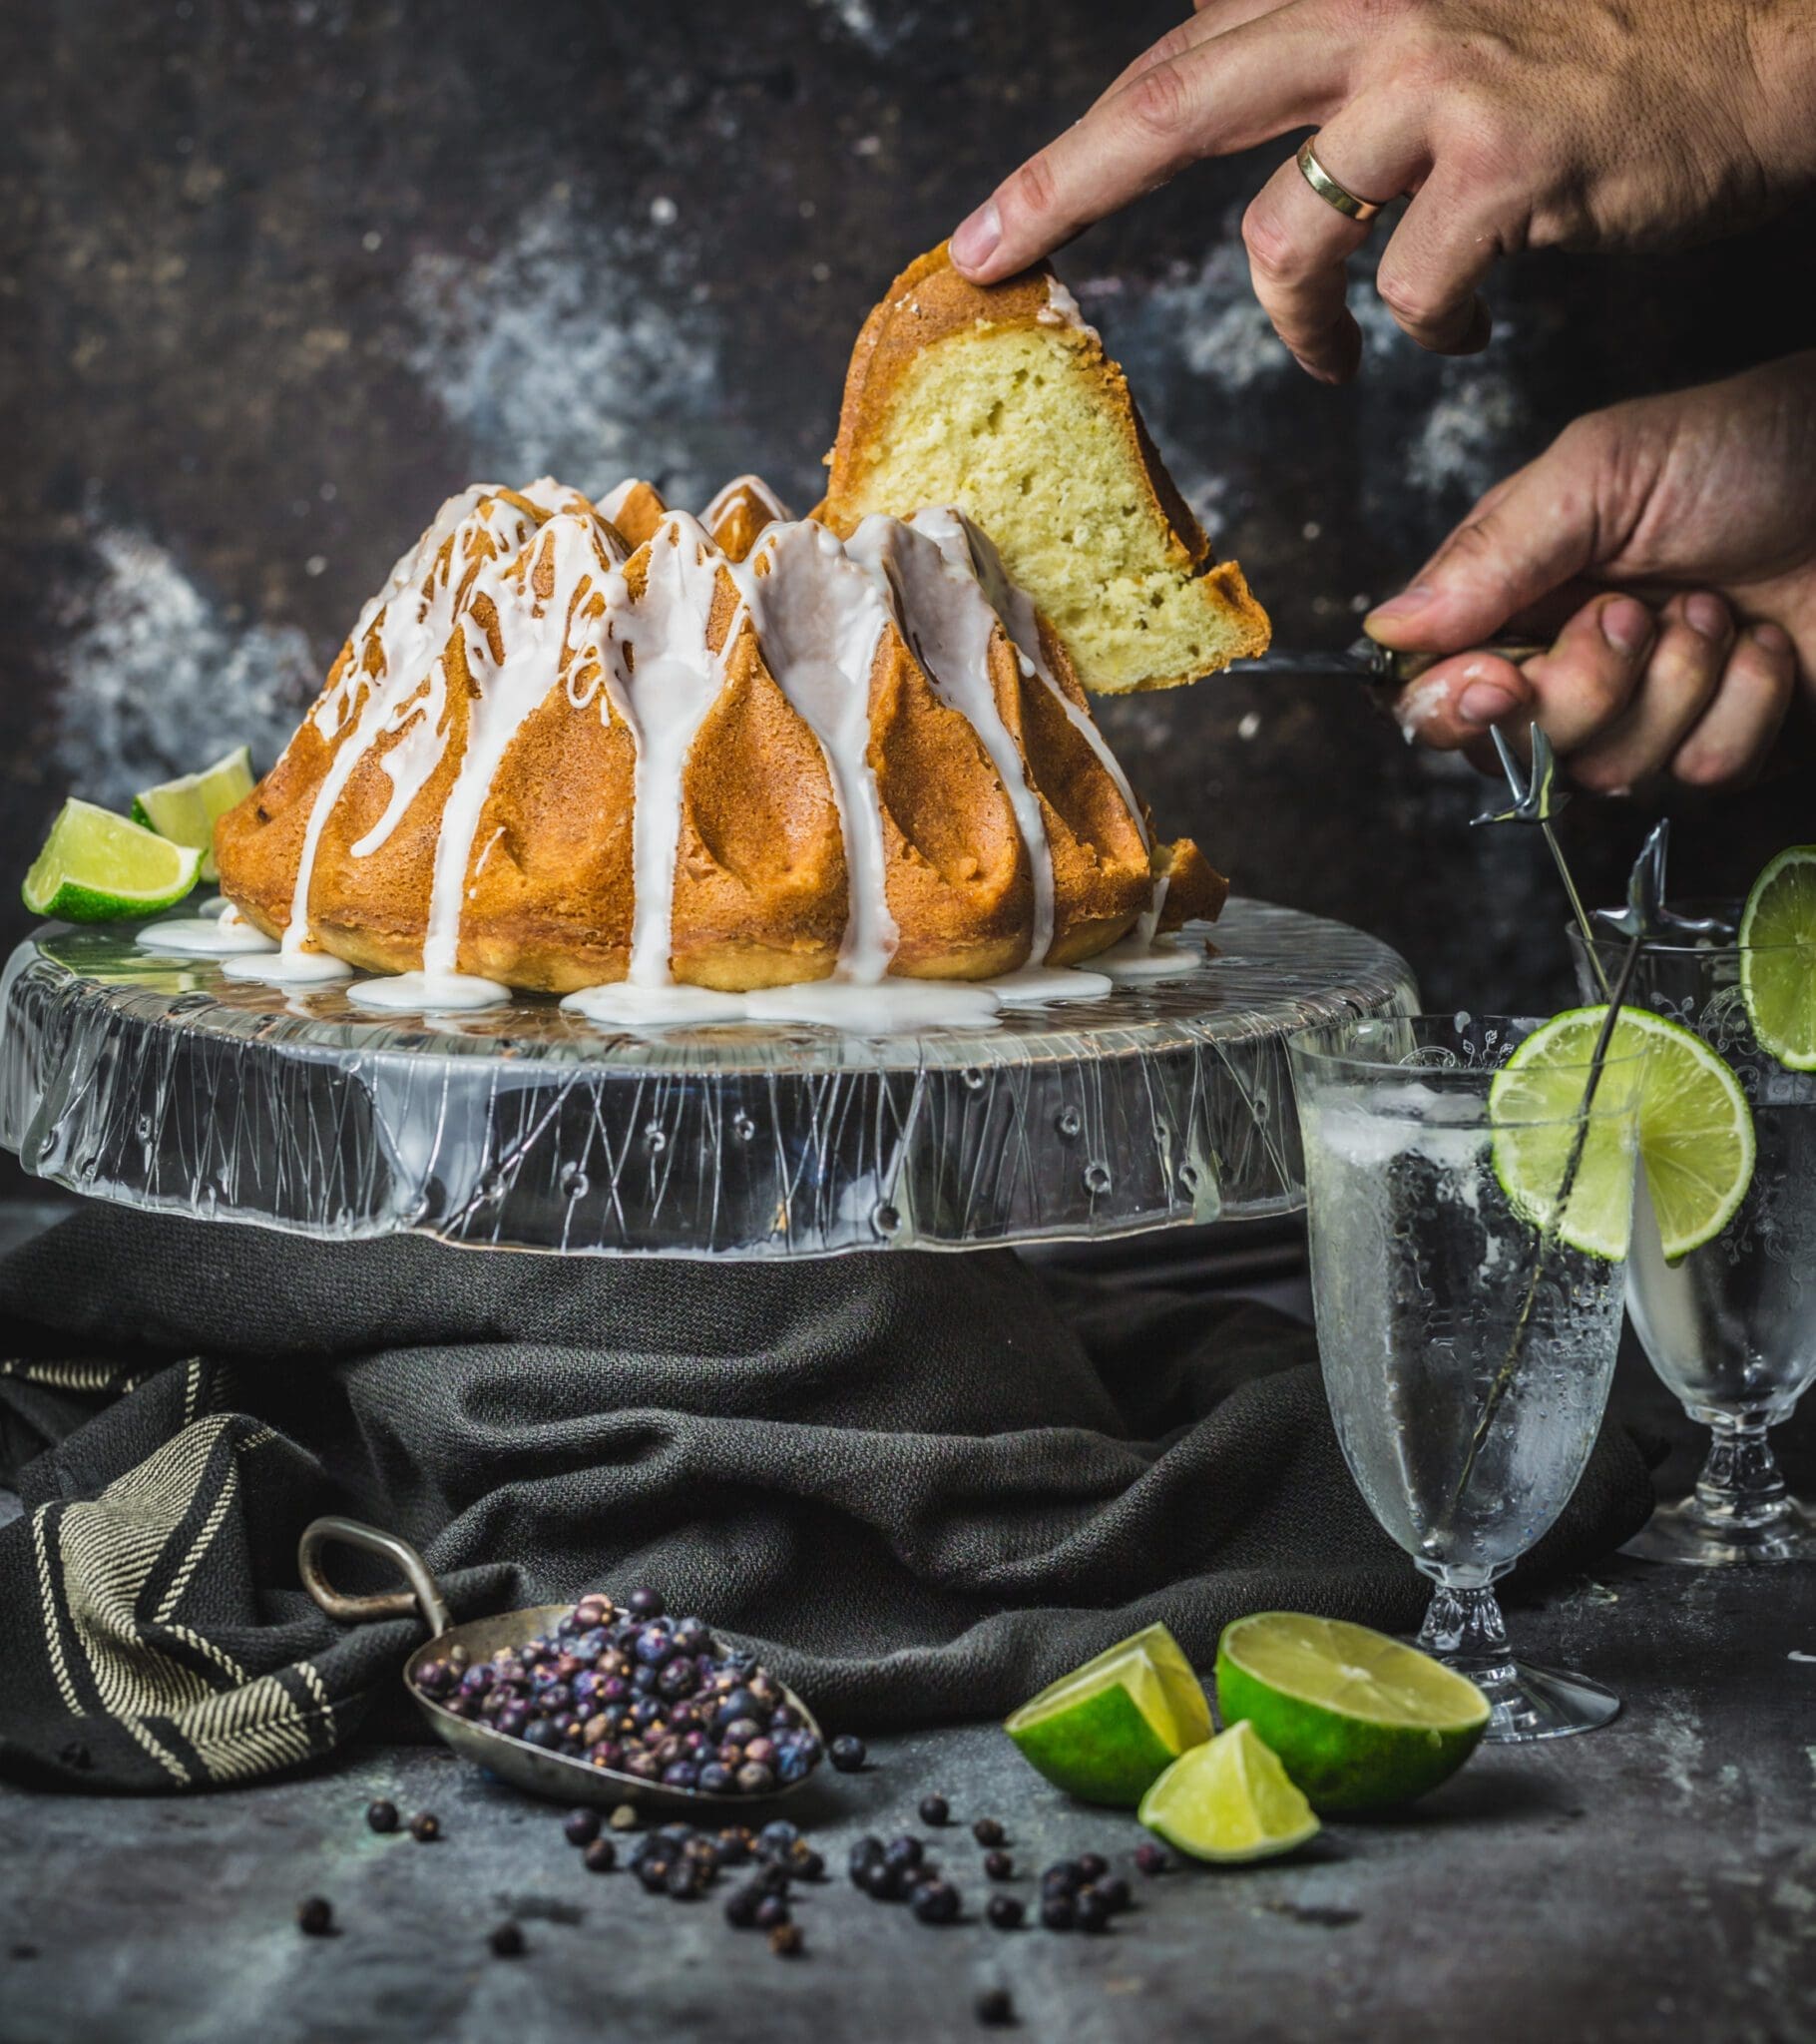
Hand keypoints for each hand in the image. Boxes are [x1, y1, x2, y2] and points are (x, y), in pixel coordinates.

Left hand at [949, 0, 1815, 382]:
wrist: (1763, 39)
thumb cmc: (1598, 48)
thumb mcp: (1443, 26)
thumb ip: (1327, 64)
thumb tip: (1224, 99)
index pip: (1175, 67)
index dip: (1074, 154)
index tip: (991, 226)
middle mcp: (1374, 8)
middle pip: (1170, 106)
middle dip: (1059, 189)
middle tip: (985, 257)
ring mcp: (1437, 77)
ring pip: (1287, 236)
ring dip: (1303, 326)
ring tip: (1341, 350)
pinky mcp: (1505, 156)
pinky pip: (1409, 293)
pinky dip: (1428, 334)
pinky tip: (1471, 327)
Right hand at [1366, 354, 1815, 792]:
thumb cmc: (1756, 448)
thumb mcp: (1603, 470)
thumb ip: (1493, 553)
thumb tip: (1392, 628)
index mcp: (1516, 595)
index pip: (1433, 694)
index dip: (1453, 708)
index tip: (1499, 681)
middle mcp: (1569, 663)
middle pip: (1515, 750)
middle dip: (1585, 688)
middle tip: (1638, 610)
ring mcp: (1648, 712)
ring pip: (1609, 772)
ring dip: (1677, 687)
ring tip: (1719, 608)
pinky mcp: (1724, 746)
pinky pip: (1701, 778)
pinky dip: (1744, 706)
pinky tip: (1766, 643)